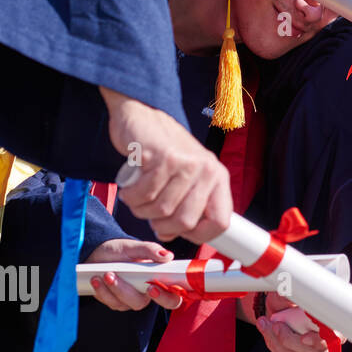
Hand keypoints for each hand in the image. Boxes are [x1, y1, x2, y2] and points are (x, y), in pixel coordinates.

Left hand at [85, 238, 182, 311]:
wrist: (99, 253)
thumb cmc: (121, 250)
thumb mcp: (134, 246)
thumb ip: (150, 250)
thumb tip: (167, 256)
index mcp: (159, 279)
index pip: (173, 295)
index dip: (166, 297)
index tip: (152, 287)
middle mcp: (147, 292)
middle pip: (142, 303)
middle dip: (126, 293)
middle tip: (114, 278)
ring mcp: (130, 299)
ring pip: (123, 304)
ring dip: (111, 289)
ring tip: (104, 273)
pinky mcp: (116, 302)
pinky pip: (110, 303)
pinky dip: (102, 291)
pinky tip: (96, 279)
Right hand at [103, 88, 231, 243]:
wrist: (143, 115)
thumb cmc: (163, 152)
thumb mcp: (186, 178)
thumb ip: (187, 206)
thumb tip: (174, 236)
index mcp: (218, 178)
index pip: (221, 222)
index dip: (198, 235)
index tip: (179, 230)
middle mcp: (208, 170)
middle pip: (185, 221)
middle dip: (161, 224)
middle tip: (150, 212)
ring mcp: (186, 164)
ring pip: (162, 210)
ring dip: (142, 210)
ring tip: (138, 196)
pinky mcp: (163, 158)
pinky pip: (143, 195)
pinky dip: (131, 197)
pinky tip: (131, 186)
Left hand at [256, 292, 330, 351]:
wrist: (284, 309)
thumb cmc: (293, 300)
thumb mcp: (293, 293)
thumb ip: (292, 293)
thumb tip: (288, 291)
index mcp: (335, 324)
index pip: (332, 337)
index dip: (317, 340)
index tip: (304, 338)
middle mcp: (329, 343)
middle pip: (309, 350)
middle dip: (287, 338)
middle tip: (275, 324)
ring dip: (275, 340)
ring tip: (264, 323)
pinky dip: (273, 345)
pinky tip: (268, 333)